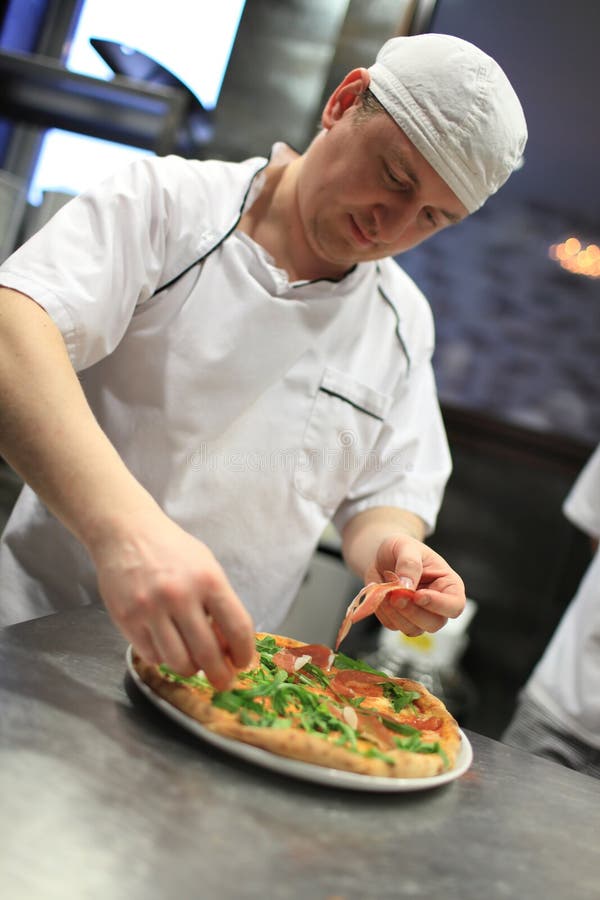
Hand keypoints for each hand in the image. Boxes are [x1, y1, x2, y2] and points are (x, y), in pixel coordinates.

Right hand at [90, 510, 254, 688]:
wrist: (126, 533)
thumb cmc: (172, 550)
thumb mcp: (206, 566)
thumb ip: (219, 603)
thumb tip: (229, 646)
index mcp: (208, 580)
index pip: (237, 628)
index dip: (244, 653)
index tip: (242, 663)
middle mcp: (180, 596)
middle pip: (208, 654)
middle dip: (220, 675)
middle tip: (222, 680)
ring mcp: (151, 609)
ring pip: (178, 663)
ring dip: (190, 670)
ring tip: (193, 663)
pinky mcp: (127, 620)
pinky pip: (153, 656)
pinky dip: (163, 658)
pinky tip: (167, 645)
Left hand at [364, 533, 465, 635]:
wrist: (383, 556)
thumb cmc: (402, 548)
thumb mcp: (406, 546)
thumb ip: (409, 564)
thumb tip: (407, 586)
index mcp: (449, 585)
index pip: (455, 605)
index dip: (439, 604)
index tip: (418, 595)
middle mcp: (438, 604)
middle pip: (435, 623)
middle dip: (413, 612)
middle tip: (395, 596)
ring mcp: (420, 615)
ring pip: (413, 629)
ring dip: (396, 614)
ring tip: (385, 592)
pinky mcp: (401, 620)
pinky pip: (393, 625)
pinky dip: (384, 613)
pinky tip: (380, 595)